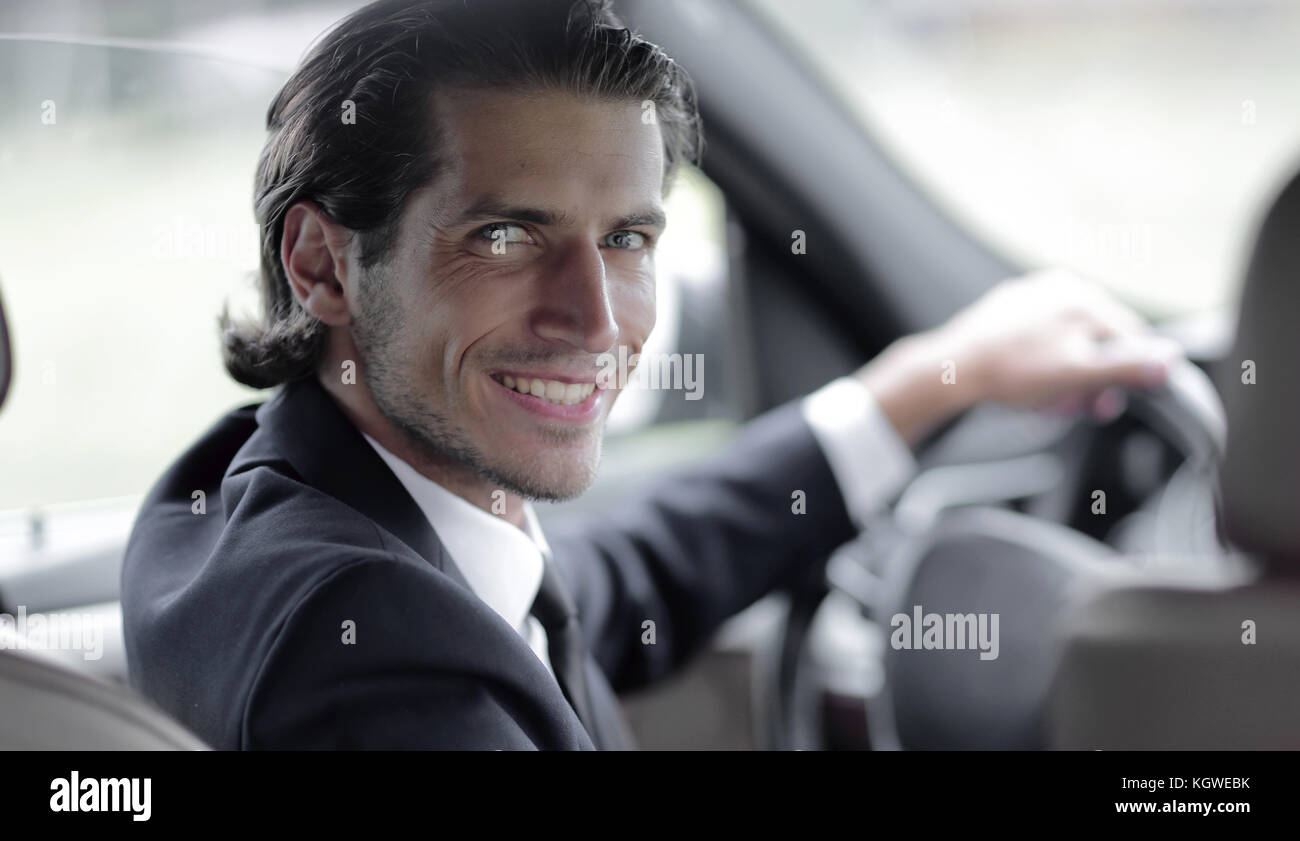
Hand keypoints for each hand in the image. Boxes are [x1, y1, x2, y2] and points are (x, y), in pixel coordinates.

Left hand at [858, 269, 1184, 445]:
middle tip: (1068, 406)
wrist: (952, 369)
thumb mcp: (1079, 373)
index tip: (1106, 402)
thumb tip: (1170, 360)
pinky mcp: (1004, 312)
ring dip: (1062, 378)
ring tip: (1041, 400)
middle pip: (1093, 341)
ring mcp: (1028, 297)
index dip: (1123, 374)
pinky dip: (1037, 367)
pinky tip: (1022, 386)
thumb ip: (1126, 366)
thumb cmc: (1014, 370)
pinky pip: (1035, 343)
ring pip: (1064, 345)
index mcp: (1081, 296)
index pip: (1126, 336)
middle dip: (1086, 379)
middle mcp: (1058, 288)